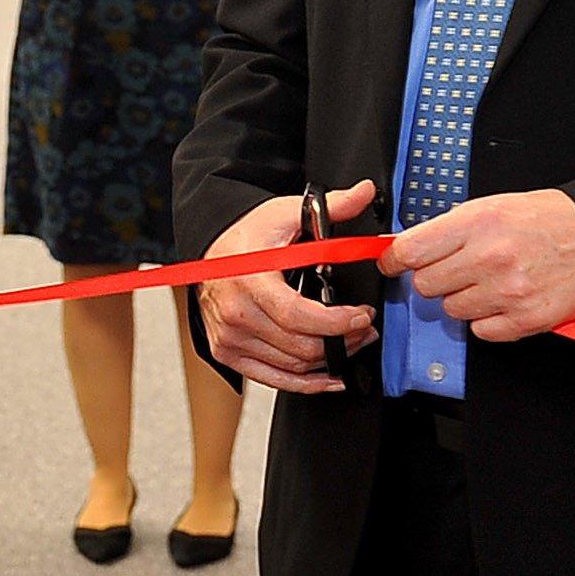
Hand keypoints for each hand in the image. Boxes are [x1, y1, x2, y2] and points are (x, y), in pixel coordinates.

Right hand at [197, 180, 380, 394]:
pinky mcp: (228, 352)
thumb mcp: (287, 214)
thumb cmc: (247, 234)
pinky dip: (306, 384)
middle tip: (364, 328)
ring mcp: (229, 337)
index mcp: (249, 280)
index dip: (337, 323)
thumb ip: (331, 206)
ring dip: (330, 360)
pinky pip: (274, 379)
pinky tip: (329, 377)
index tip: (362, 316)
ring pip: (292, 365)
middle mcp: (235, 314)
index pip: (297, 316)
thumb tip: (364, 191)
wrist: (210, 248)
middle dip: (343, 341)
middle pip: (300, 346)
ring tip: (352, 343)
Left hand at [383, 187, 574, 341]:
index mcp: (477, 223)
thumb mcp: (495, 206)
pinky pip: (480, 331)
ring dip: (463, 299)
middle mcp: (488, 258)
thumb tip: (413, 245)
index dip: (394, 260)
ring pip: (450, 309)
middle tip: (456, 270)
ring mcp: (506, 292)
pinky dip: (487, 320)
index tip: (392, 264)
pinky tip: (504, 300)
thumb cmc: (549, 220)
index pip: (411, 250)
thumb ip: (453, 227)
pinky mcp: (523, 319)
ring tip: (489, 282)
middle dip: (435, 278)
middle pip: (425, 285)